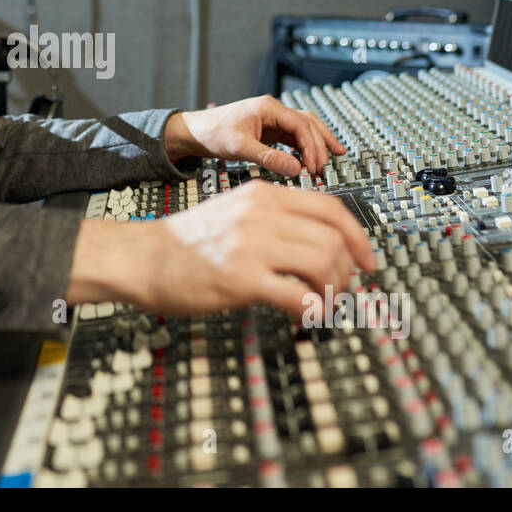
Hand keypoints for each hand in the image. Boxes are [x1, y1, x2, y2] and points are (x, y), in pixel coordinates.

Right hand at [67, 181, 374, 316]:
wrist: (143, 257)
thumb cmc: (187, 242)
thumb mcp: (235, 212)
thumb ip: (275, 220)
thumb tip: (319, 245)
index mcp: (263, 195)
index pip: (331, 208)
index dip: (358, 237)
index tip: (367, 260)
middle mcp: (261, 214)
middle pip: (333, 238)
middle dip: (347, 271)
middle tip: (341, 291)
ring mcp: (252, 245)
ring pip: (322, 263)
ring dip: (332, 291)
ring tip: (321, 304)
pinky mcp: (242, 279)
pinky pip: (298, 295)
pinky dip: (311, 309)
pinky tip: (302, 315)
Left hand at [164, 95, 344, 176]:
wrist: (195, 132)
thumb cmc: (212, 132)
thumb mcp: (239, 147)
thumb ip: (267, 157)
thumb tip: (294, 169)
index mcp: (268, 108)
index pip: (300, 124)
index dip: (311, 146)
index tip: (313, 166)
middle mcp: (274, 110)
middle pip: (308, 124)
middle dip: (319, 145)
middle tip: (324, 168)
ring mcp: (273, 120)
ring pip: (304, 128)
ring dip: (318, 143)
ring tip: (335, 156)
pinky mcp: (270, 130)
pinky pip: (294, 136)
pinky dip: (305, 147)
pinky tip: (313, 158)